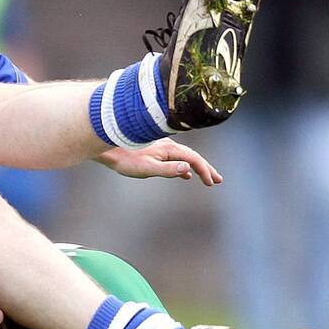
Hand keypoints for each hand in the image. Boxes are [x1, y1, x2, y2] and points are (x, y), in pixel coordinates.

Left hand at [97, 139, 221, 185]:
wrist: (109, 148)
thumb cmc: (126, 160)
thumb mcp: (147, 168)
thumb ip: (168, 169)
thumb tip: (188, 170)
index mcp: (169, 149)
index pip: (193, 159)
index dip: (204, 171)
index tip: (212, 183)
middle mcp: (169, 146)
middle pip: (193, 157)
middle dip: (206, 168)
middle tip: (218, 180)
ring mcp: (163, 147)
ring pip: (185, 157)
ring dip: (197, 168)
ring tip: (207, 178)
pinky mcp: (156, 151)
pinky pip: (176, 159)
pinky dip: (185, 167)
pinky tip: (185, 175)